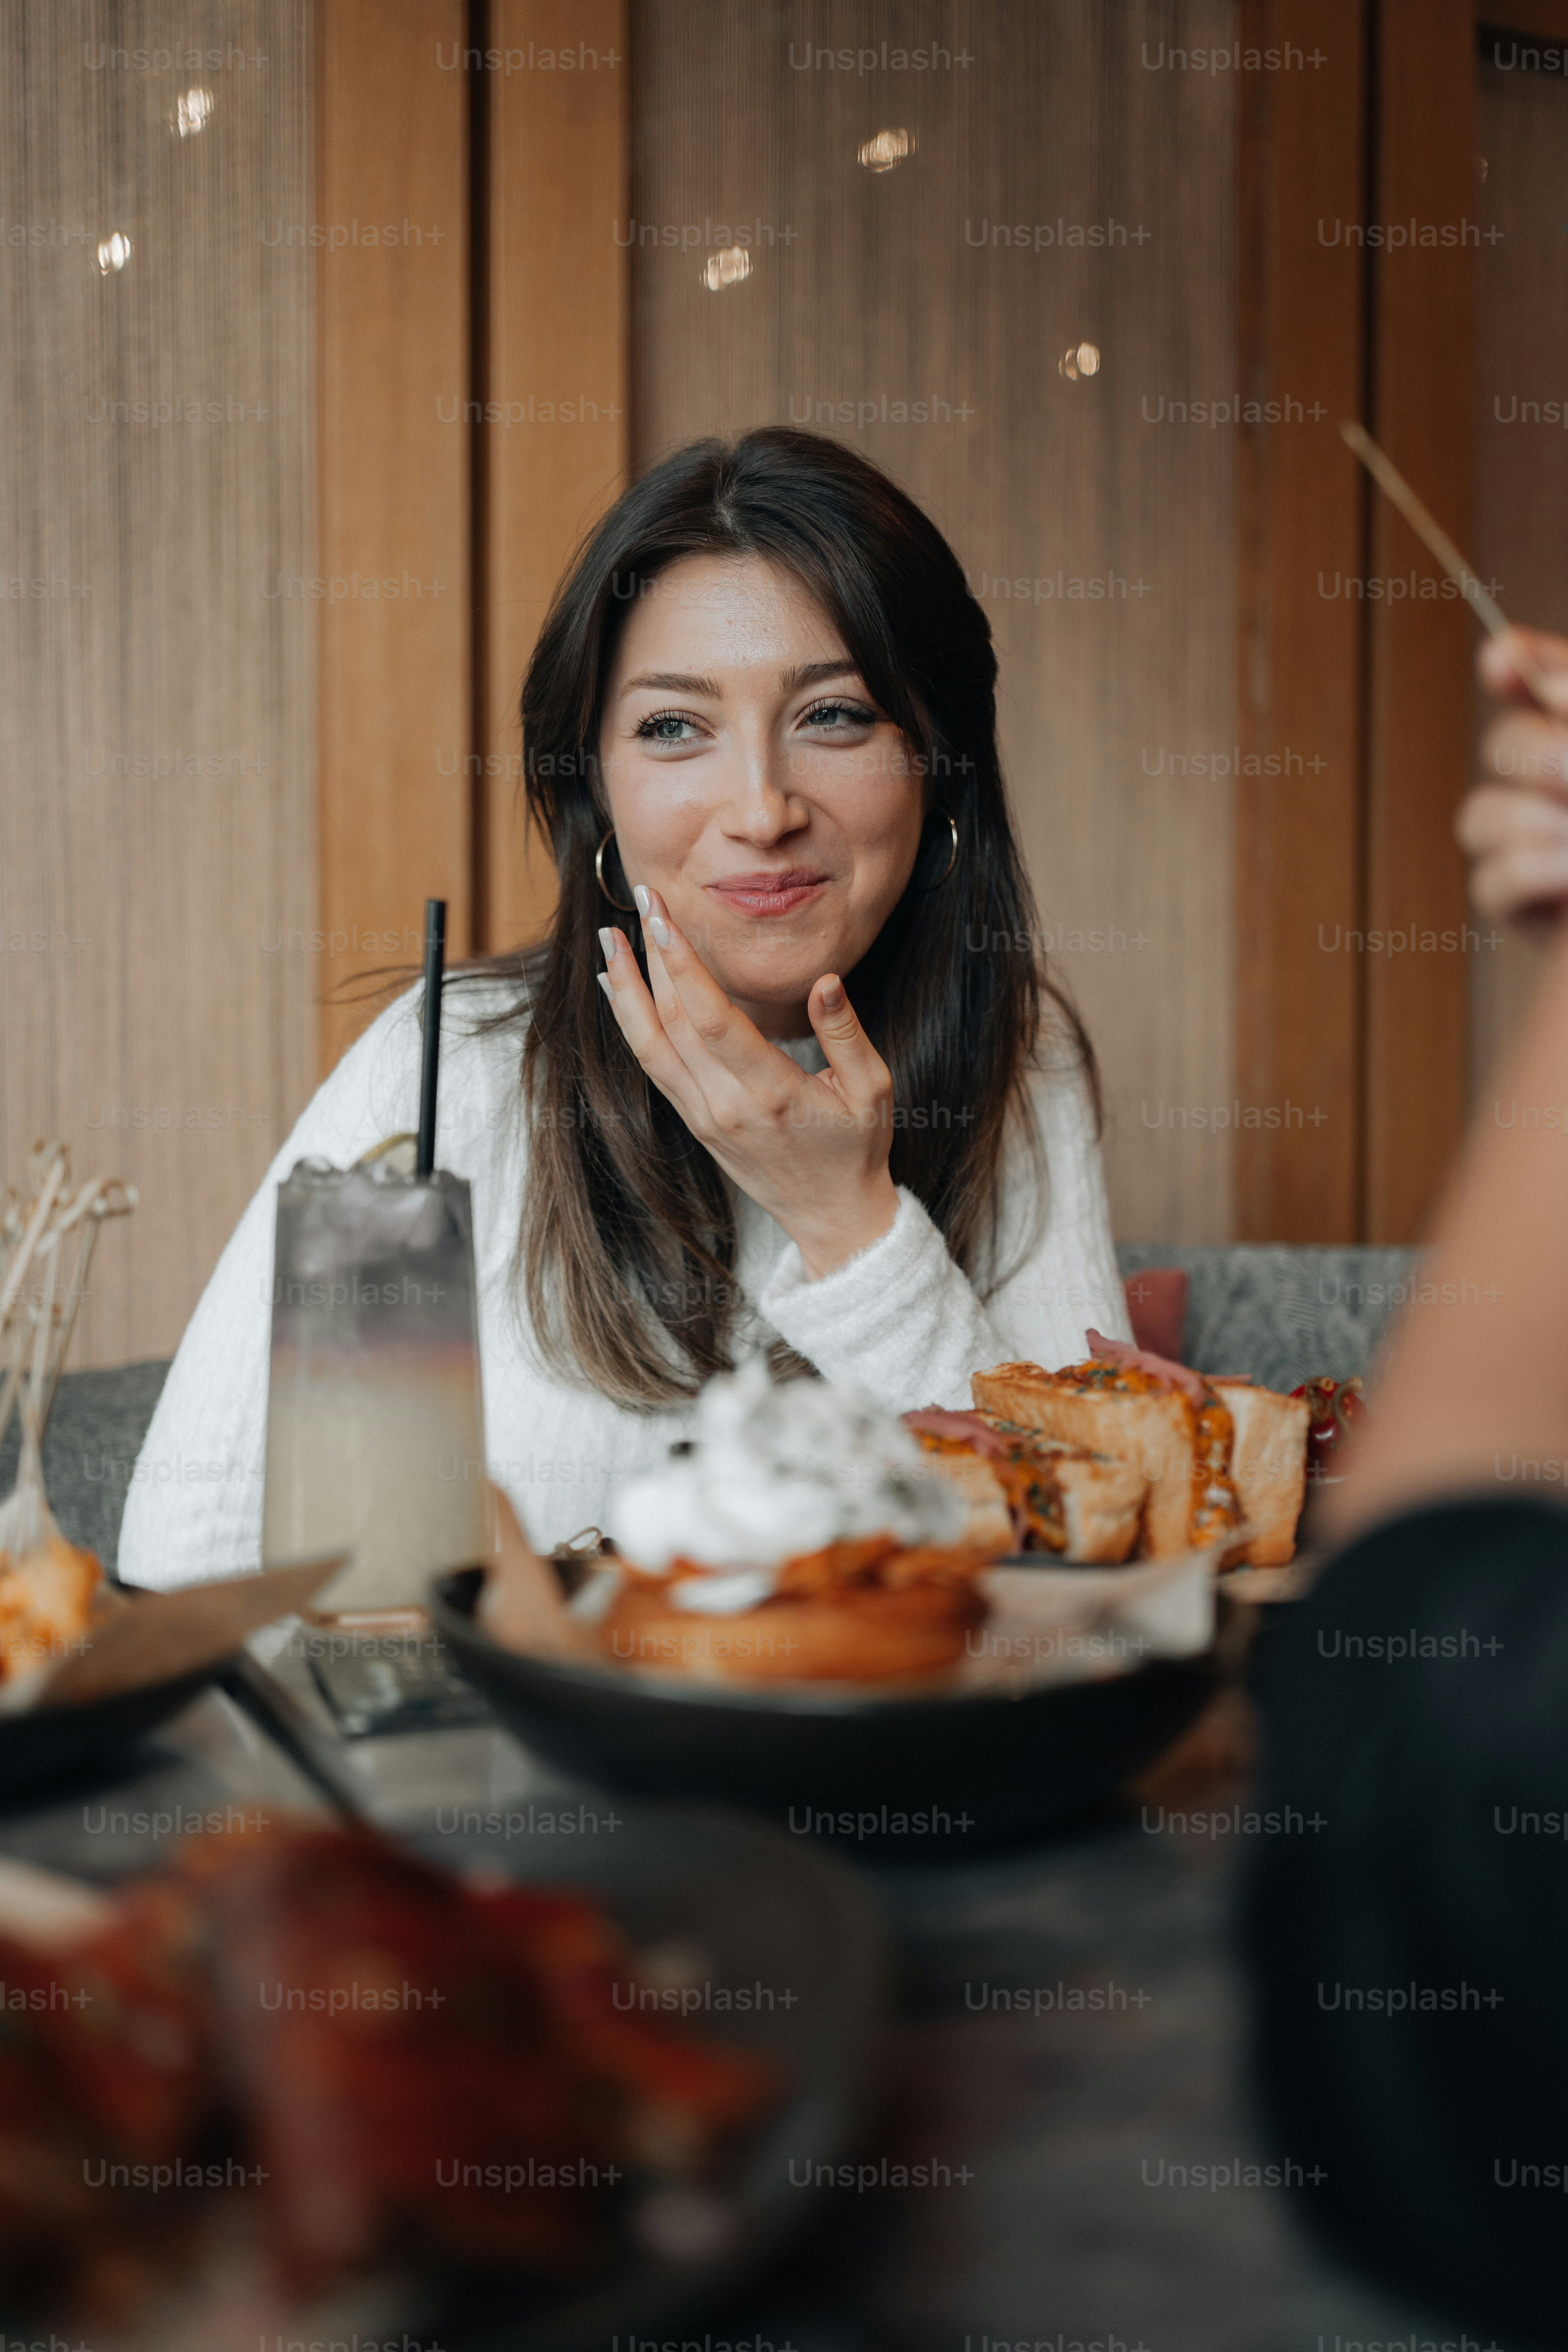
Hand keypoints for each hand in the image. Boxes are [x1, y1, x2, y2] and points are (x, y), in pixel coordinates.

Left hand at [597, 887, 898, 1278]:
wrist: (832, 1216)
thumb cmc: (857, 1148)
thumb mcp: (873, 1089)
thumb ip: (847, 1033)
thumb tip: (826, 982)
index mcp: (772, 1091)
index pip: (712, 1018)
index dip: (682, 965)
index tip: (663, 917)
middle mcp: (726, 1105)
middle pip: (673, 1022)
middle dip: (652, 956)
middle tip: (643, 896)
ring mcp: (704, 1116)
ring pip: (650, 1044)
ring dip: (626, 989)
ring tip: (611, 939)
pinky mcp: (694, 1122)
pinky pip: (652, 1066)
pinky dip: (631, 1023)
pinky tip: (619, 990)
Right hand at [1458, 627, 1567, 932]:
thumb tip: (1532, 675)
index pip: (1536, 682)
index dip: (1514, 665)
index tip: (1503, 664)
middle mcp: (1552, 785)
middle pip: (1503, 744)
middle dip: (1537, 751)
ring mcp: (1528, 844)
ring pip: (1480, 814)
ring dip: (1531, 815)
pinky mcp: (1517, 903)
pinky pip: (1492, 878)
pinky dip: (1531, 868)